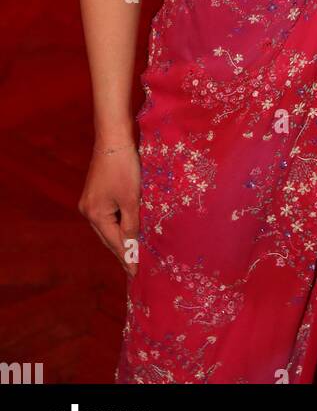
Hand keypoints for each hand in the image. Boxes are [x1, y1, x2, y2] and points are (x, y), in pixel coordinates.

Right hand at [79, 143, 140, 276]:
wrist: (114, 138)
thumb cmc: (124, 168)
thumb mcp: (131, 198)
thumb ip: (131, 224)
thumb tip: (132, 246)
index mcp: (95, 214)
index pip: (114, 242)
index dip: (126, 257)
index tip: (135, 273)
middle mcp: (88, 210)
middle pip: (108, 236)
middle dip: (121, 251)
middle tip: (134, 267)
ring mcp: (90, 201)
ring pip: (108, 226)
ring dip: (120, 237)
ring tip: (132, 252)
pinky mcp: (97, 192)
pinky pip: (109, 215)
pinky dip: (118, 223)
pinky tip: (127, 228)